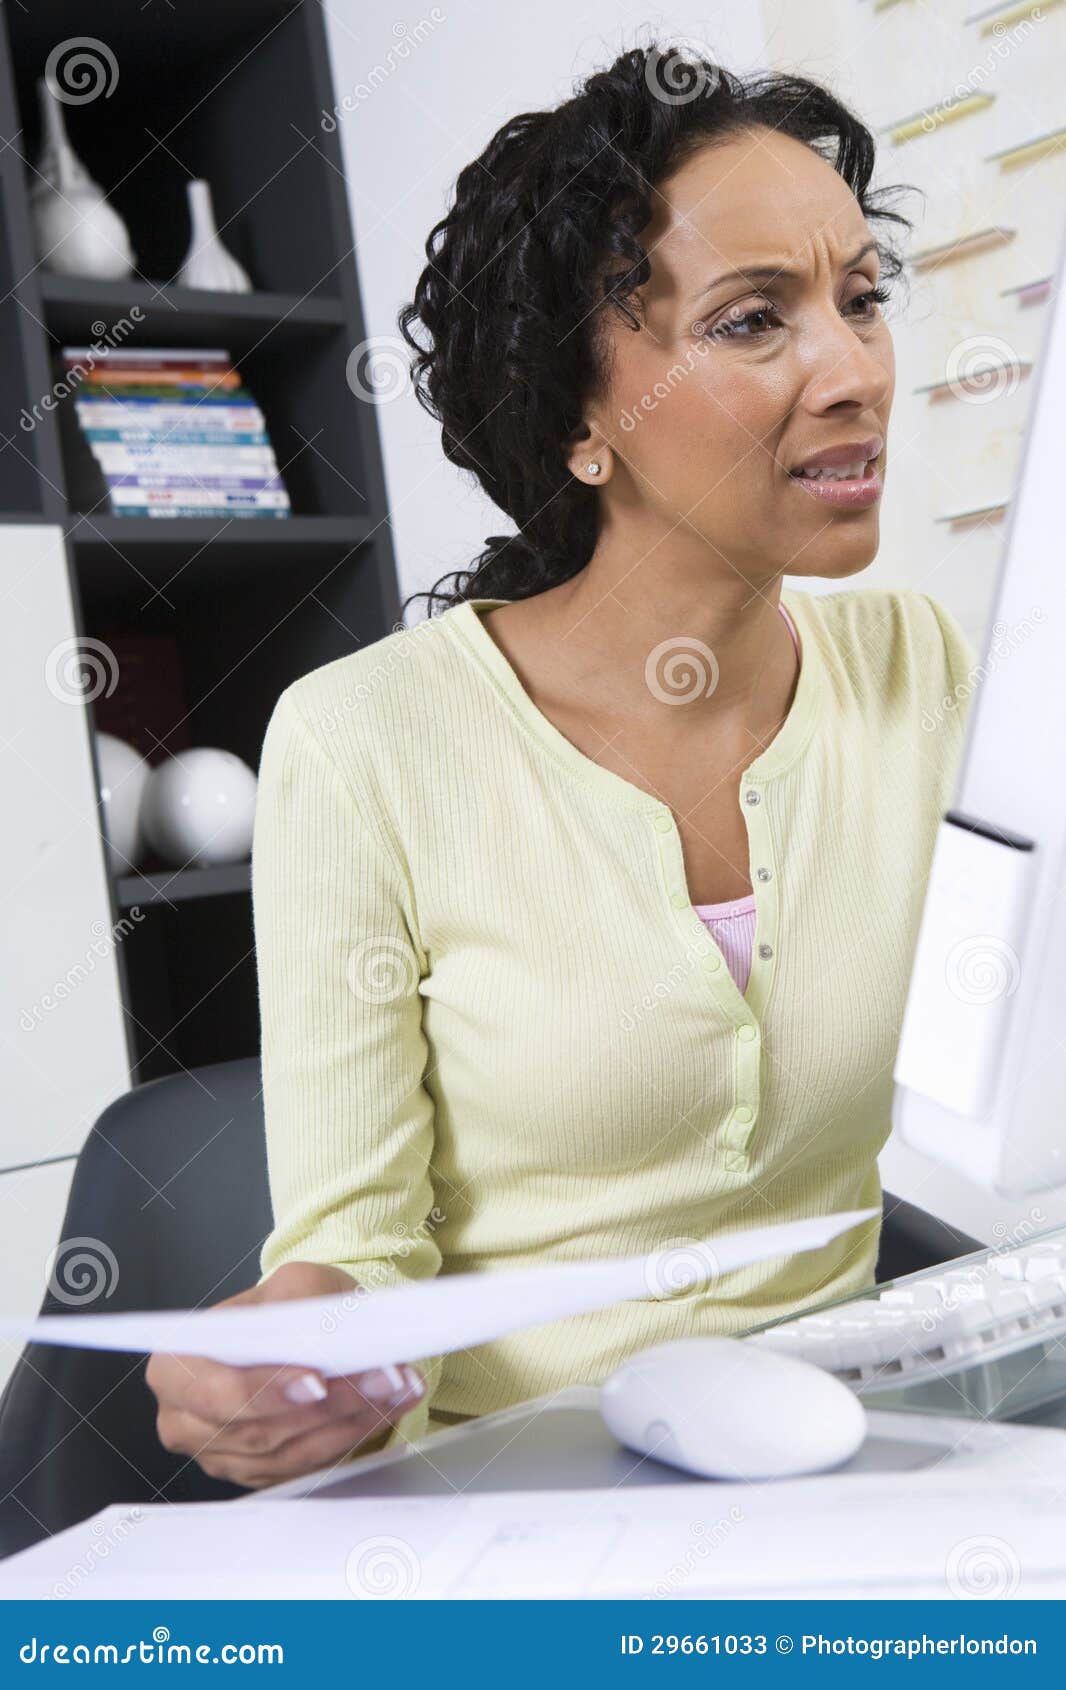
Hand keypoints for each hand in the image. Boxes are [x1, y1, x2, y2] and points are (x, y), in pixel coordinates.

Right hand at [146, 1261, 424, 1488]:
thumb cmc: (290, 1303)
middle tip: (382, 1379)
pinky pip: (309, 1465)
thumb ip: (300, 1305)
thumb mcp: (294, 1283)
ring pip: (292, 1451)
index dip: (266, 1392)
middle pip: (259, 1429)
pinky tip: (389, 1406)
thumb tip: (323, 1340)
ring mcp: (222, 1455)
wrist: (304, 1327)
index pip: (218, 1390)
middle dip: (329, 1406)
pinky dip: (355, 1434)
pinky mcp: (260, 1474)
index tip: (317, 1382)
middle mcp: (187, 1420)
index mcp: (176, 1364)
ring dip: (353, 1420)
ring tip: (398, 1386)